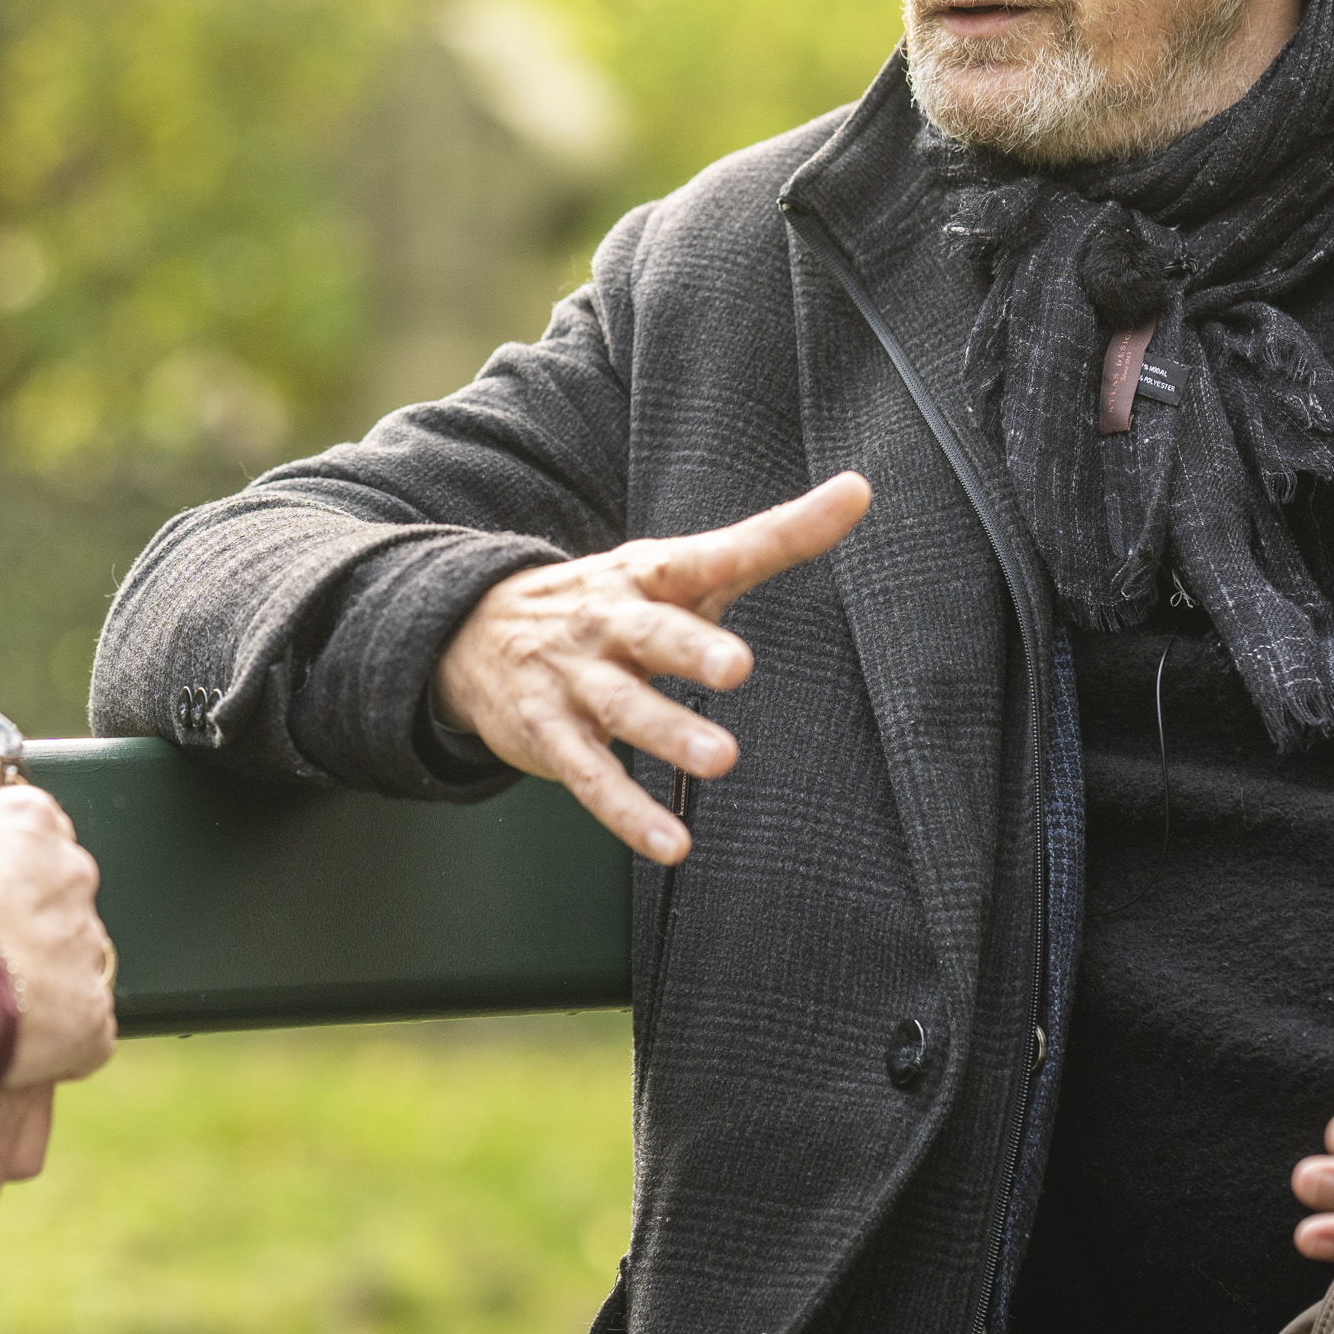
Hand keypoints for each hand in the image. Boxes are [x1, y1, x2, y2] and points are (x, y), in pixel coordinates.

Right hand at [0, 785, 115, 1088]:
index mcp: (28, 818)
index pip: (25, 847)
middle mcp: (74, 872)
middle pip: (53, 906)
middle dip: (16, 934)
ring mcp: (88, 944)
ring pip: (68, 969)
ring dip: (33, 989)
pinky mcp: (93, 1014)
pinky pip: (81, 1033)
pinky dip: (49, 1046)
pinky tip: (0, 1047)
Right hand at [431, 472, 871, 862]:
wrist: (474, 633)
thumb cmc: (610, 602)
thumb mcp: (679, 566)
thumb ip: (769, 539)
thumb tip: (859, 491)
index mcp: (646, 574)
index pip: (706, 556)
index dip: (765, 541)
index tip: (825, 521)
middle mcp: (606, 621)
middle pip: (650, 631)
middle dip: (690, 646)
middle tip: (736, 666)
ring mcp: (574, 680)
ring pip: (621, 707)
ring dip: (667, 733)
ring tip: (719, 758)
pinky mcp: (550, 735)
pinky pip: (591, 778)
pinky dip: (628, 814)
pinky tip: (671, 842)